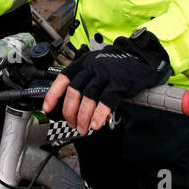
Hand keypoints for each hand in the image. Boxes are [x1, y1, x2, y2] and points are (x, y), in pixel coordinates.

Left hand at [41, 32, 172, 135]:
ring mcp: (105, 75)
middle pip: (75, 92)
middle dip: (70, 112)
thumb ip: (84, 81)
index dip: (53, 95)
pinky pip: (106, 101)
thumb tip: (71, 104)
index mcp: (83, 64)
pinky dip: (99, 114)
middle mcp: (92, 68)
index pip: (63, 79)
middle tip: (72, 124)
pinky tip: (96, 124)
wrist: (141, 59)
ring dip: (83, 117)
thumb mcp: (95, 67)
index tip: (48, 109)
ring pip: (88, 98)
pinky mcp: (119, 83)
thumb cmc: (116, 67)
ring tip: (83, 128)